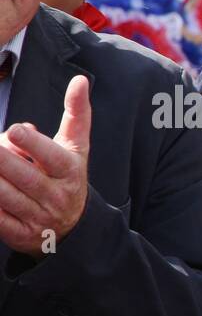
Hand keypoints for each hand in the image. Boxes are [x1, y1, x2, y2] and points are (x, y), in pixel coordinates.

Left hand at [0, 75, 91, 256]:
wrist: (72, 229)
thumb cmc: (66, 177)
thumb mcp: (77, 148)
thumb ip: (77, 114)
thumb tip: (80, 80)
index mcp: (70, 172)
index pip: (51, 156)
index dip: (31, 143)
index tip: (15, 131)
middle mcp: (57, 197)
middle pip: (21, 175)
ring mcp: (39, 218)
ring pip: (4, 196)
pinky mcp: (21, 235)